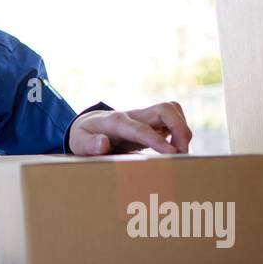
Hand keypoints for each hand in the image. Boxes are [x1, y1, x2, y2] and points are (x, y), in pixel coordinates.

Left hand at [68, 102, 191, 155]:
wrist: (88, 125)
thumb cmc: (84, 136)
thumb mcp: (79, 142)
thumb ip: (89, 144)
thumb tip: (103, 144)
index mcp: (115, 121)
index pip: (140, 128)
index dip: (157, 140)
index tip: (172, 154)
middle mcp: (134, 115)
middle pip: (165, 109)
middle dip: (180, 128)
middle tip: (183, 154)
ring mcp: (145, 117)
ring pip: (172, 110)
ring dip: (183, 130)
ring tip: (183, 154)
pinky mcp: (152, 122)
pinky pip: (172, 119)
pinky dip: (181, 132)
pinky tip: (177, 150)